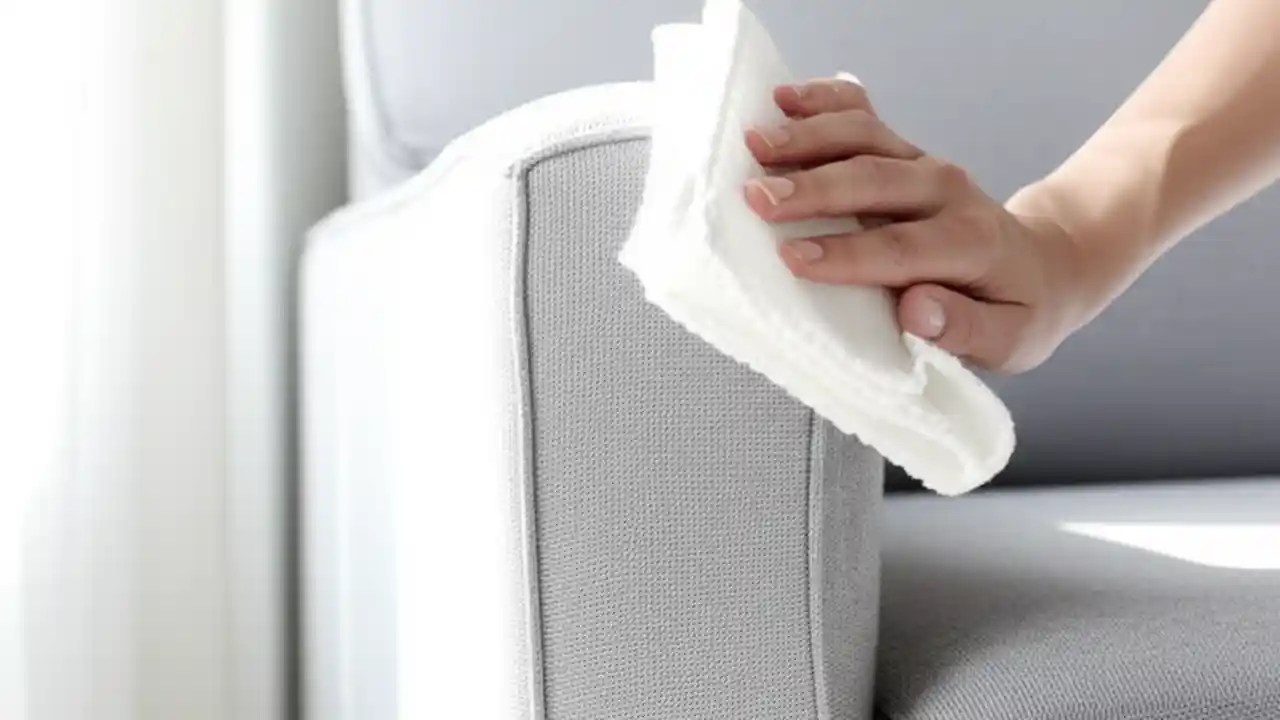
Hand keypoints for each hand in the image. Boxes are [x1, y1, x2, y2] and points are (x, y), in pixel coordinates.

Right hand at [744, 79, 1093, 372]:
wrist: (1042, 265)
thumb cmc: (1015, 310)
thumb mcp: (1010, 341)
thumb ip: (966, 329)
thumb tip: (917, 310)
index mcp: (972, 243)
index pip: (904, 248)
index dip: (848, 254)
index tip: (794, 258)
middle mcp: (947, 192)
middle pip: (876, 179)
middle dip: (814, 187)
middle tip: (758, 197)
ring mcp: (921, 164)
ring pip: (865, 137)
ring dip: (807, 136)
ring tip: (755, 142)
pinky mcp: (902, 150)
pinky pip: (863, 115)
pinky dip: (823, 101)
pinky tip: (782, 98)